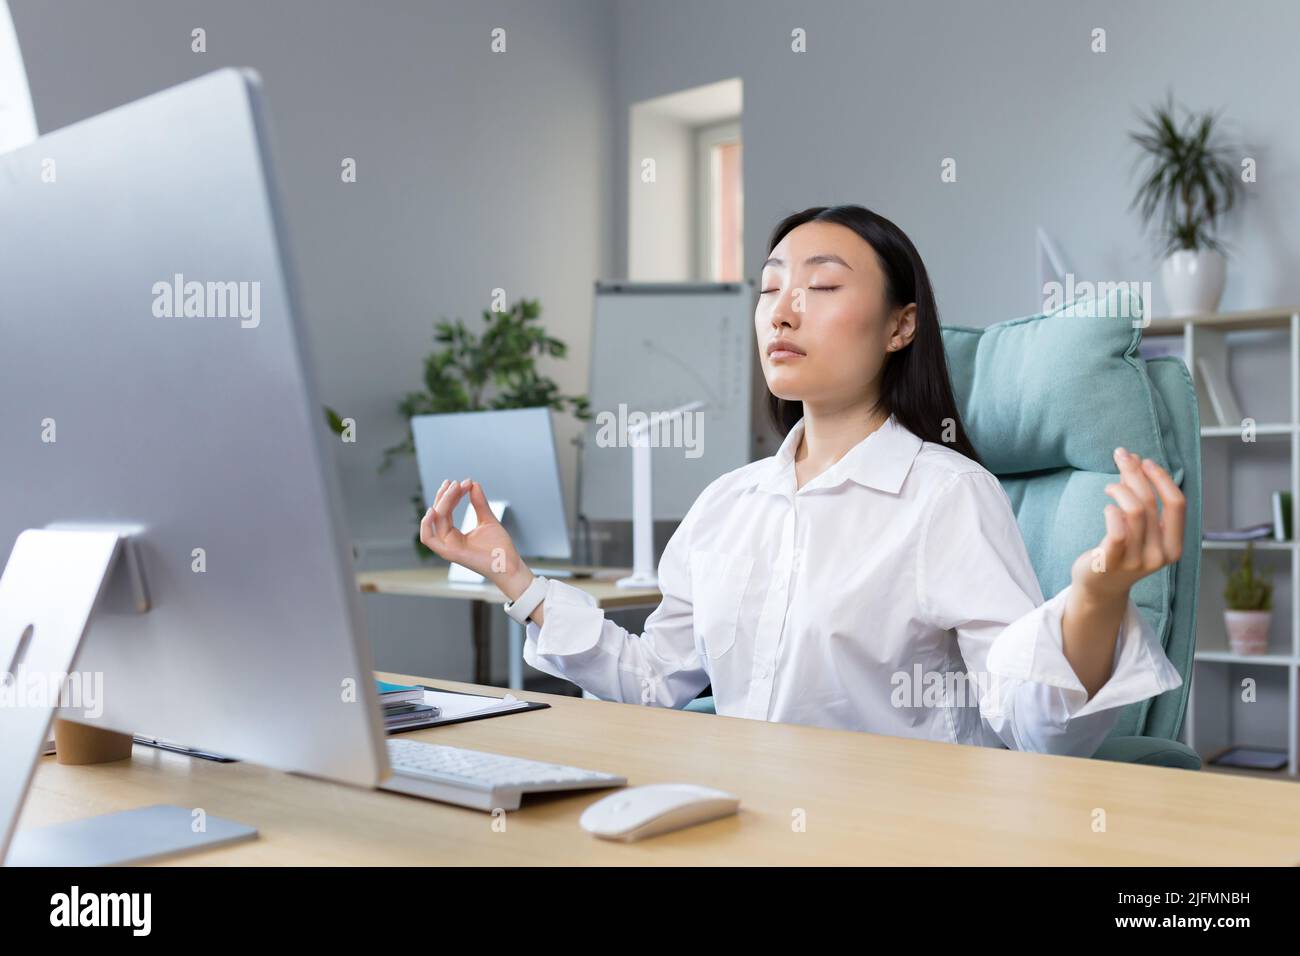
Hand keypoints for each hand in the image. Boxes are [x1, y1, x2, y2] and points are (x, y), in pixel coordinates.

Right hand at [419, 478, 528, 591]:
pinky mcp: (451, 553)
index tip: (466, 482)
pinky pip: (429, 540)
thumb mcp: (487, 520)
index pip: (445, 511)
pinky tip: (433, 510)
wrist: (509, 564)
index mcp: (454, 535)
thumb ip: (479, 503)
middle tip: (457, 482)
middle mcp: (448, 541)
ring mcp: (448, 547)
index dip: (452, 495)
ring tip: (452, 488)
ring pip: (435, 521)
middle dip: (446, 495)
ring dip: (440, 502)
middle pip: (438, 514)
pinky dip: (426, 525)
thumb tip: (473, 483)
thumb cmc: (499, 547)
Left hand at [1070, 447, 1185, 602]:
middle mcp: (1160, 555)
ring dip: (1120, 488)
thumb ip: (1140, 497)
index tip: (1145, 461)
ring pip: (1134, 511)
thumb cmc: (1122, 551)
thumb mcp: (1139, 527)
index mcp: (1174, 546)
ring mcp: (1137, 561)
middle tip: (1122, 456)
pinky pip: (1117, 530)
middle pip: (1151, 502)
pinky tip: (1108, 507)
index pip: (1177, 504)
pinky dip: (1112, 511)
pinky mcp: (1112, 562)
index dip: (1162, 478)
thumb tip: (1136, 460)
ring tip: (1110, 486)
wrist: (1101, 588)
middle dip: (1135, 473)